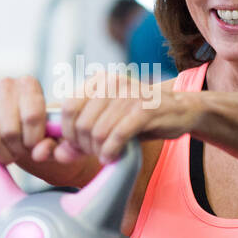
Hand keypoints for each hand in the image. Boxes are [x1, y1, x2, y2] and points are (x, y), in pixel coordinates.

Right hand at [0, 75, 59, 164]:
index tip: (34, 145)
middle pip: (10, 132)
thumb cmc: (34, 130)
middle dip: (17, 149)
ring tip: (7, 149)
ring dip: (0, 152)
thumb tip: (38, 153)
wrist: (14, 126)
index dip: (33, 140)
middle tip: (20, 150)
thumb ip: (52, 145)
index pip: (31, 117)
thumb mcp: (51, 136)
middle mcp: (6, 84)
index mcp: (29, 84)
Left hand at [57, 70, 193, 162]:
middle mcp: (112, 82)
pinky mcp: (145, 109)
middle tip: (96, 153)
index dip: (68, 132)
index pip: (68, 107)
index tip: (79, 145)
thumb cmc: (138, 119)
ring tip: (106, 155)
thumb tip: (57, 154)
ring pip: (98, 131)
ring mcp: (129, 94)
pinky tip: (114, 157)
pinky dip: (111, 151)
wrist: (179, 110)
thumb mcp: (106, 123)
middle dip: (84, 146)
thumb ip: (80, 138)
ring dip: (99, 151)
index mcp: (99, 80)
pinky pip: (117, 135)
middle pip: (81, 123)